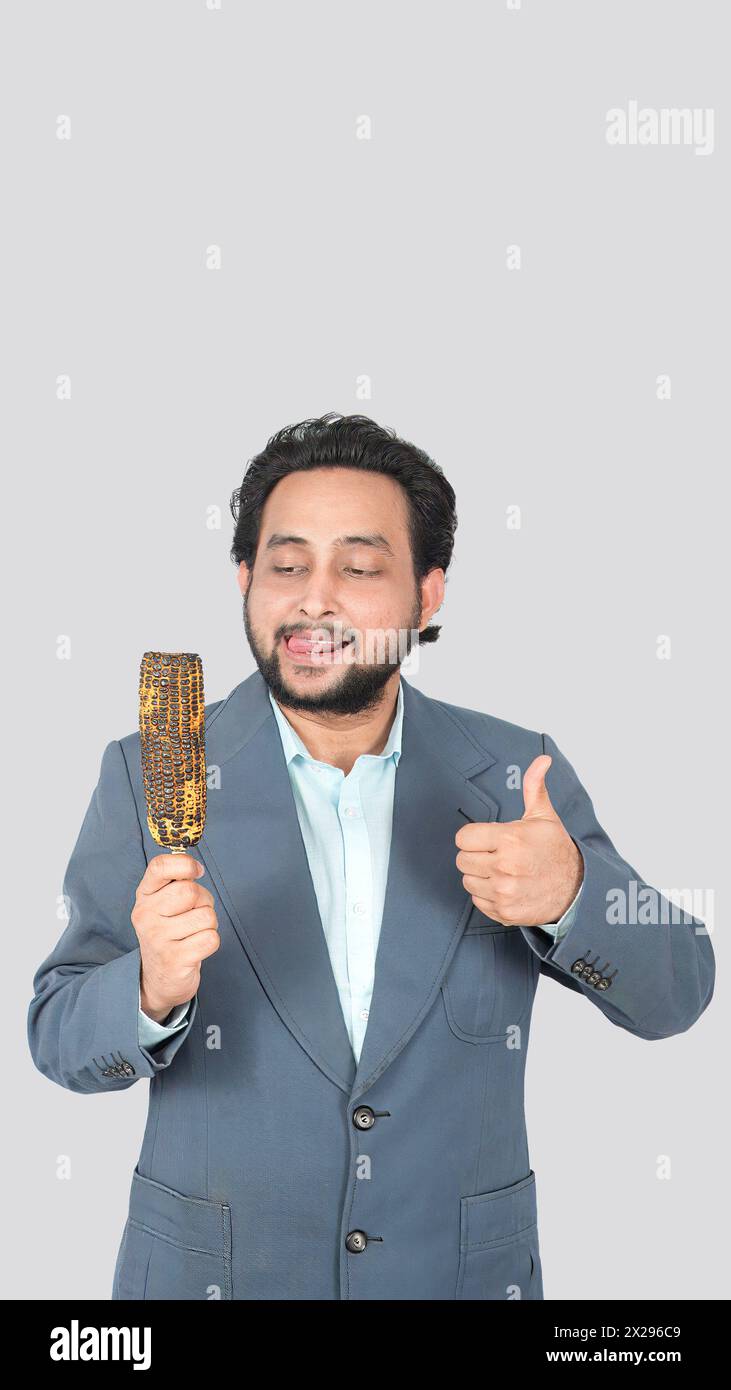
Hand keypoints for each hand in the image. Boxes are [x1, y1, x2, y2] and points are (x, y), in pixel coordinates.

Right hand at [132, 854, 219, 1020]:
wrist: (157, 979)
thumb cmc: (167, 933)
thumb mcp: (162, 904)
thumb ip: (175, 882)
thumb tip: (197, 867)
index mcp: (143, 896)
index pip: (160, 866)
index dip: (185, 863)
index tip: (197, 872)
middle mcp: (145, 915)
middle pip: (191, 891)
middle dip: (204, 901)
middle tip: (195, 913)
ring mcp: (157, 939)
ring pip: (206, 916)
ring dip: (209, 924)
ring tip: (193, 933)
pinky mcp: (174, 959)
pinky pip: (211, 938)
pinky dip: (210, 942)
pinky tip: (195, 948)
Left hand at [454, 756, 582, 926]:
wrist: (576, 889)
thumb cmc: (555, 849)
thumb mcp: (544, 816)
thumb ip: (534, 787)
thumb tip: (542, 759)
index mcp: (510, 839)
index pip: (463, 838)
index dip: (474, 836)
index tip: (488, 838)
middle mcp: (504, 867)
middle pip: (462, 859)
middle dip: (476, 855)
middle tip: (496, 854)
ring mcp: (503, 892)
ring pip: (467, 880)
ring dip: (480, 875)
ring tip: (501, 871)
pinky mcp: (503, 912)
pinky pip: (477, 900)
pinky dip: (487, 894)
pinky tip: (505, 887)